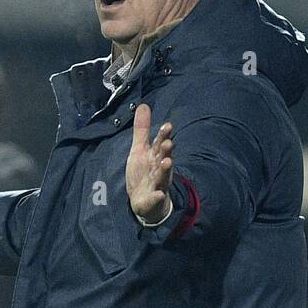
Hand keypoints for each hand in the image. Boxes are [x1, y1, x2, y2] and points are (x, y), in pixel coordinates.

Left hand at [126, 104, 173, 223]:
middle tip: (168, 143)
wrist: (145, 201)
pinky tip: (158, 194)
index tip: (167, 125)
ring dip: (165, 170)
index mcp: (155, 156)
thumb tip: (144, 105)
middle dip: (166, 151)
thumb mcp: (139, 150)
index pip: (160, 143)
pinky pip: (155, 199)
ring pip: (162, 177)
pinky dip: (156, 197)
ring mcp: (157, 185)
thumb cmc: (143, 173)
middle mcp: (159, 169)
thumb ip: (142, 130)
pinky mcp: (152, 200)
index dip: (163, 135)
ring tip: (167, 162)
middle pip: (163, 158)